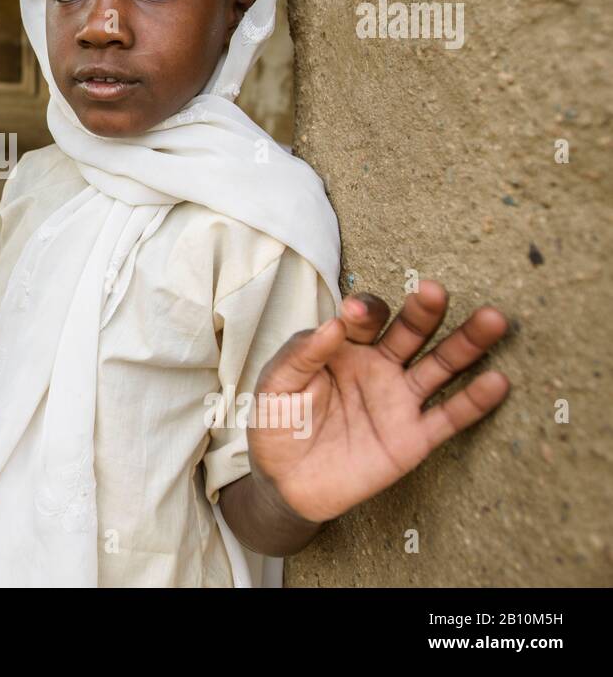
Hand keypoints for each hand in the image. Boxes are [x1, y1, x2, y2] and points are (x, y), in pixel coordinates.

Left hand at [246, 280, 510, 523]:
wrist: (284, 483)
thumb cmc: (279, 424)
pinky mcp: (414, 437)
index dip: (363, 312)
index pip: (365, 319)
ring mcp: (400, 400)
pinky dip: (474, 400)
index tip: (354, 314)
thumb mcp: (276, 385)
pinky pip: (449, 416)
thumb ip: (300, 354)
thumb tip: (332, 324)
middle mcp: (380, 366)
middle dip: (424, 311)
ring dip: (467, 342)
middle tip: (434, 291)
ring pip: (441, 365)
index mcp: (345, 347)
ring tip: (493, 319)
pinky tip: (498, 381)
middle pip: (411, 331)